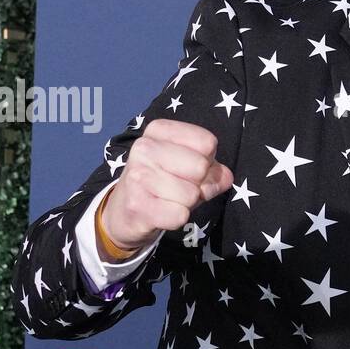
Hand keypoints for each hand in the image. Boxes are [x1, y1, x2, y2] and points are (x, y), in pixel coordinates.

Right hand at [100, 119, 233, 253]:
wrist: (122, 213)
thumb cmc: (162, 184)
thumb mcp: (187, 168)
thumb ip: (212, 169)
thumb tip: (226, 177)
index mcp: (158, 130)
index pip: (207, 142)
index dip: (207, 162)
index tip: (187, 168)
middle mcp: (144, 147)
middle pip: (201, 167)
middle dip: (198, 184)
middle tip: (178, 187)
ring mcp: (138, 175)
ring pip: (192, 194)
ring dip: (187, 204)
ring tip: (168, 199)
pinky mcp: (137, 204)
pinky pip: (180, 215)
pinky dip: (177, 218)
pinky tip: (161, 212)